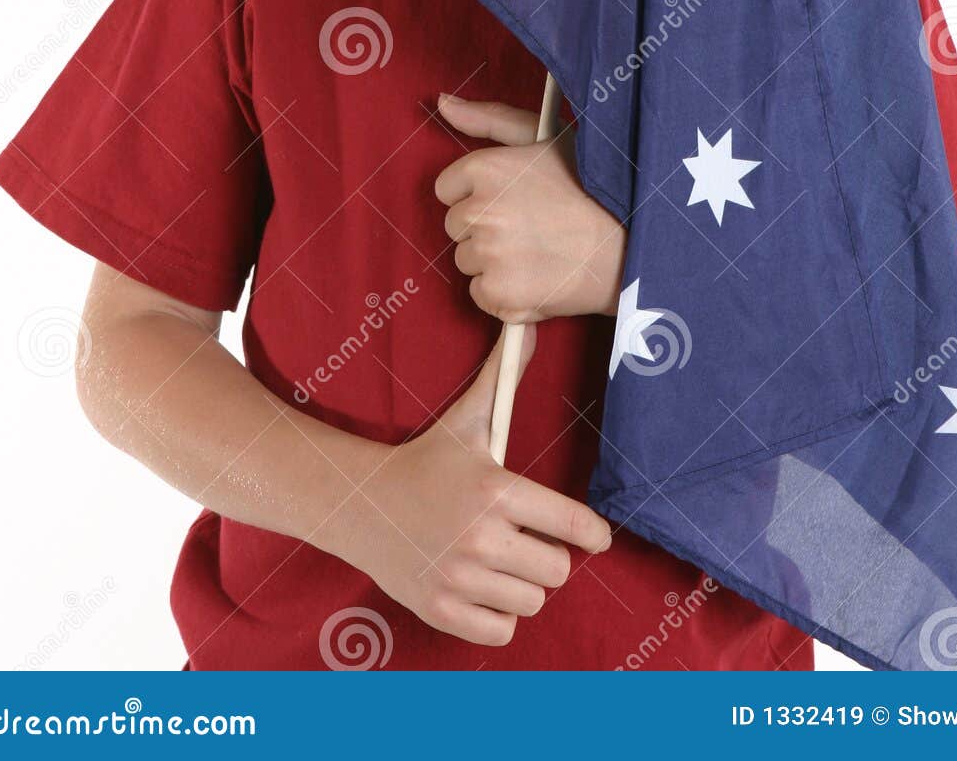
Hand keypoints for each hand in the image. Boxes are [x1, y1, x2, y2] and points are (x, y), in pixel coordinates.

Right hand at [342, 325, 612, 646]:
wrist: (362, 504)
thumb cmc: (427, 461)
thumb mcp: (466, 419)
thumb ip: (502, 378)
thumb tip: (526, 326)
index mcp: (495, 489)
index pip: (573, 525)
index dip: (592, 533)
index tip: (593, 536)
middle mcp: (480, 537)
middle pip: (557, 570)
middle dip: (548, 556)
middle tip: (525, 539)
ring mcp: (459, 577)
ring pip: (533, 602)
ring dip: (523, 585)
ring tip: (500, 561)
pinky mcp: (440, 610)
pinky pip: (502, 631)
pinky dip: (498, 615)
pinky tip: (482, 587)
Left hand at [434, 93, 625, 322]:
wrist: (635, 244)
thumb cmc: (592, 186)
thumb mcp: (546, 137)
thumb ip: (489, 118)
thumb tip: (441, 101)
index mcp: (486, 168)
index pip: (447, 189)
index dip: (479, 194)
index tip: (512, 199)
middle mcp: (481, 211)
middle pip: (456, 226)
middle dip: (485, 227)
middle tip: (532, 225)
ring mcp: (489, 256)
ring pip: (467, 261)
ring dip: (493, 261)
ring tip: (540, 251)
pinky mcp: (500, 295)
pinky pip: (480, 295)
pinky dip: (503, 293)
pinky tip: (537, 277)